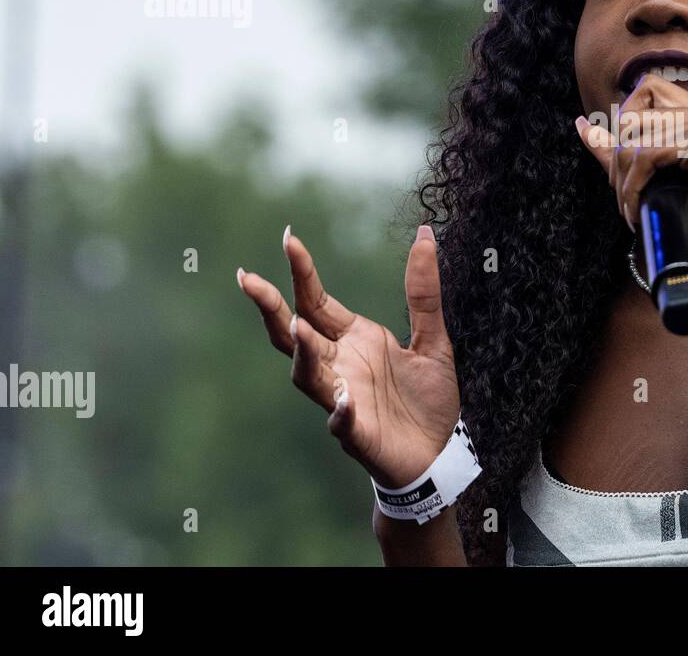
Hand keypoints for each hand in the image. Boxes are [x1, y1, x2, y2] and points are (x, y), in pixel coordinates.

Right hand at [237, 225, 461, 488]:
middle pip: (293, 333)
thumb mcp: (433, 339)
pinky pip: (341, 422)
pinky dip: (339, 411)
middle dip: (271, 306)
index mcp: (353, 339)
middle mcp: (339, 365)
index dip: (301, 272)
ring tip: (297, 325)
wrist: (439, 453)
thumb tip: (425, 235)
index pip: (317, 300)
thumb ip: (424, 293)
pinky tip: (342, 399)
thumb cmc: (428, 397)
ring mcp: (343, 398)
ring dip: (301, 352)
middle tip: (248, 278)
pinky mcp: (358, 433)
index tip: (288, 237)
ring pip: (306, 374)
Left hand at [574, 73, 687, 290]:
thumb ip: (625, 151)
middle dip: (619, 152)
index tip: (623, 172)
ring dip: (624, 177)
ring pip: (637, 135)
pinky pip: (648, 154)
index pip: (647, 91)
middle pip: (636, 107)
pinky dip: (633, 186)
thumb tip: (583, 124)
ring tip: (633, 210)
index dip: (625, 126)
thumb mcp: (659, 180)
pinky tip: (637, 213)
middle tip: (626, 194)